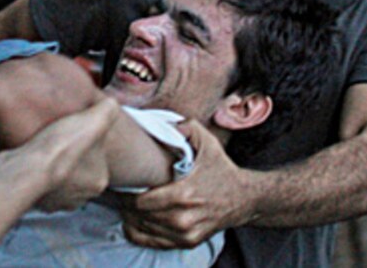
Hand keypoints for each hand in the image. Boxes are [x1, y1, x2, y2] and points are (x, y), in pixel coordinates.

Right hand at [3, 98, 118, 210]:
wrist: (28, 168)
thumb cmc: (62, 147)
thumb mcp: (95, 119)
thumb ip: (109, 109)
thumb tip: (112, 104)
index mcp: (99, 181)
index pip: (98, 158)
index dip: (87, 141)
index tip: (76, 131)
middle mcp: (80, 198)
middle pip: (79, 170)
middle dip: (71, 156)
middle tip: (61, 138)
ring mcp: (57, 202)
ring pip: (59, 180)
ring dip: (53, 166)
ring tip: (46, 147)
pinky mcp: (35, 201)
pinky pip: (39, 184)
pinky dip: (36, 173)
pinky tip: (32, 159)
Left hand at [121, 120, 250, 248]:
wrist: (243, 198)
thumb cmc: (221, 169)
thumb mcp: (207, 143)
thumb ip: (186, 127)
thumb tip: (167, 124)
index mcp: (184, 194)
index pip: (140, 201)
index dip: (127, 191)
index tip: (124, 180)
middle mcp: (183, 218)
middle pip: (138, 215)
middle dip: (126, 202)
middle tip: (122, 189)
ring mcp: (185, 233)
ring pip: (142, 229)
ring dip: (131, 215)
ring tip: (129, 201)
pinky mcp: (187, 242)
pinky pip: (152, 241)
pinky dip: (140, 230)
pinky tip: (137, 217)